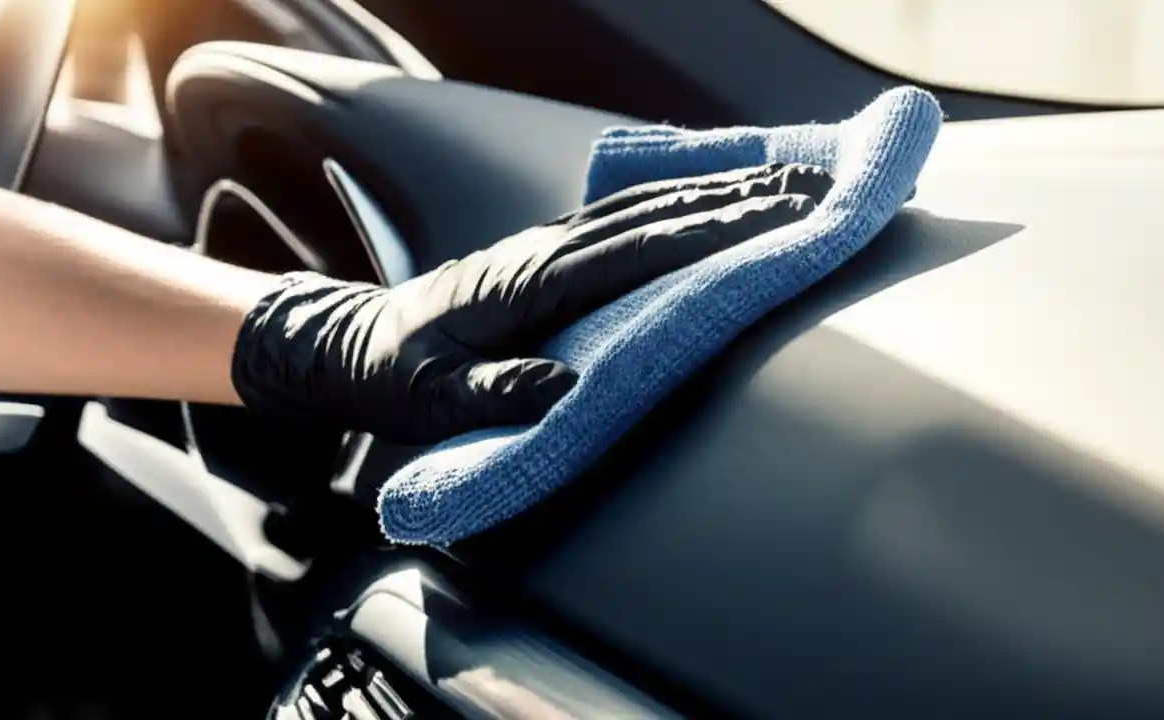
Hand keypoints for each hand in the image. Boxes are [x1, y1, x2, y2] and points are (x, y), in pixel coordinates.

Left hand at [231, 163, 832, 442]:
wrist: (351, 345)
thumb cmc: (396, 379)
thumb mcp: (431, 402)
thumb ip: (492, 395)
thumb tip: (561, 389)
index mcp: (527, 283)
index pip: (636, 252)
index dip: (709, 234)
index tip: (777, 219)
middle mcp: (543, 250)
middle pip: (655, 215)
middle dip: (737, 200)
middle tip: (812, 189)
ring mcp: (546, 244)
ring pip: (643, 206)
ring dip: (715, 192)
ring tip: (783, 181)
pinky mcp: (546, 251)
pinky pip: (623, 215)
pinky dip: (676, 199)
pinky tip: (708, 196)